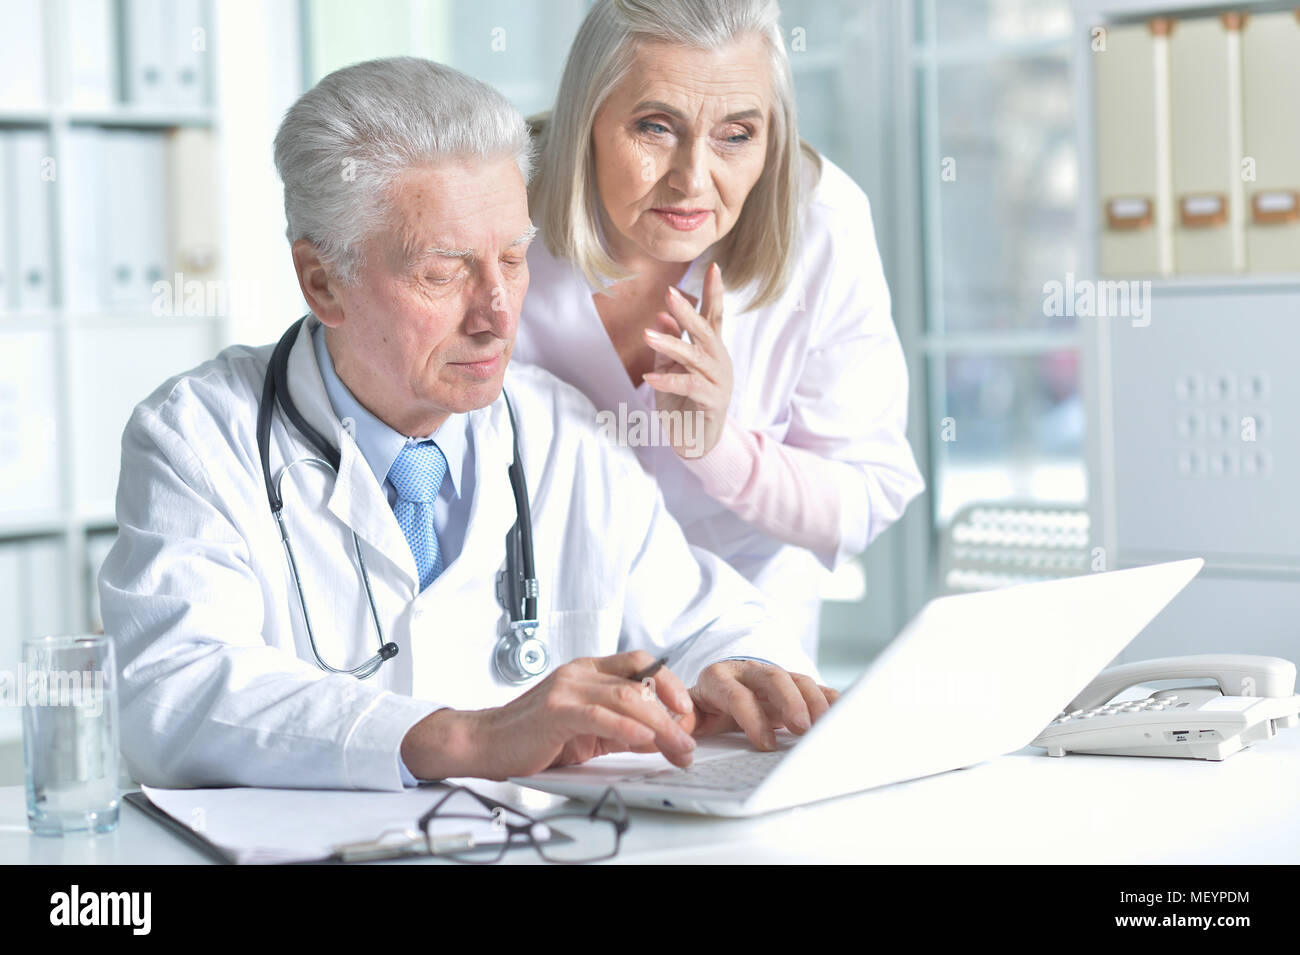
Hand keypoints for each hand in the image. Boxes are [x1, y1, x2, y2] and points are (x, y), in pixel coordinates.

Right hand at [400, 651, 696, 780]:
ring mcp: (567, 688)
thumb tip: (663, 738)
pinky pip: (599, 715)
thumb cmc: (534, 736)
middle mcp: (580, 673)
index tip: (688, 712)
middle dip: (672, 708)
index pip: (640, 664)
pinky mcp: (555, 710)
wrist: (486, 743)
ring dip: (659, 724)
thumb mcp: (588, 731)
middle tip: (689, 738)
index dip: (669, 683)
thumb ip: (623, 730)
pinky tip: (643, 739)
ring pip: (626, 697)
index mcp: (589, 671)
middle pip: (640, 678)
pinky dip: (626, 727)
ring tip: (677, 746)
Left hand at [642, 262, 733, 459]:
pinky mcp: (712, 403)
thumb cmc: (682, 404)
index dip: (715, 292)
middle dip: (688, 312)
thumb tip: (661, 315)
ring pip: (695, 358)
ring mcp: (719, 382)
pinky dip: (669, 381)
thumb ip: (669, 344)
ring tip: (646, 336)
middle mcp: (720, 362)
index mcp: (712, 351)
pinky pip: (689, 387)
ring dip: (670, 346)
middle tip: (670, 294)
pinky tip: (650, 378)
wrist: (694, 442)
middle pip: (707, 331)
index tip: (714, 267)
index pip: (715, 316)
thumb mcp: (670, 369)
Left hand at [684, 660, 840, 750]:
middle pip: (772, 678)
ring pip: (796, 679)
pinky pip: (815, 687)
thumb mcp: (689, 715)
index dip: (752, 718)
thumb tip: (676, 733)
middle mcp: (748, 671)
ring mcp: (773, 676)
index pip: (736, 694)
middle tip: (801, 728)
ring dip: (813, 701)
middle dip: (788, 702)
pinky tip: (842, 712)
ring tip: (825, 725)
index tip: (764, 744)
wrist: (719, 688)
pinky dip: (829, 698)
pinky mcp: (793, 685)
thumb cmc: (705, 707)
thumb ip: (683, 723)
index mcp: (719, 678)